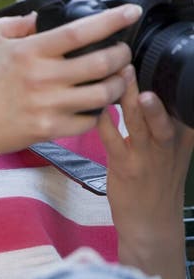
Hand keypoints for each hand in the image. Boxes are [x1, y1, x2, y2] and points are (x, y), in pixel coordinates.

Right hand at [0, 3, 141, 157]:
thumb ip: (13, 23)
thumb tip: (38, 16)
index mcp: (30, 52)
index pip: (80, 31)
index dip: (112, 20)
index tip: (130, 13)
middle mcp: (43, 78)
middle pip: (102, 63)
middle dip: (122, 55)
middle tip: (124, 52)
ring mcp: (48, 106)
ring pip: (102, 94)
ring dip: (117, 84)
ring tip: (117, 78)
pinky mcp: (49, 130)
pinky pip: (89, 121)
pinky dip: (98, 113)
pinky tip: (96, 106)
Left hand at [98, 65, 193, 236]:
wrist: (152, 223)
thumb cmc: (158, 179)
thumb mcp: (173, 148)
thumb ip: (164, 119)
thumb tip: (145, 84)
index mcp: (183, 134)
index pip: (178, 101)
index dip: (165, 79)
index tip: (153, 55)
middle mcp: (169, 143)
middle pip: (161, 109)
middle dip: (147, 85)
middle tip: (133, 62)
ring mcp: (147, 156)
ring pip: (139, 122)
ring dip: (128, 98)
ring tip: (121, 76)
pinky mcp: (125, 167)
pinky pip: (113, 141)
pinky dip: (104, 122)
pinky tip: (95, 107)